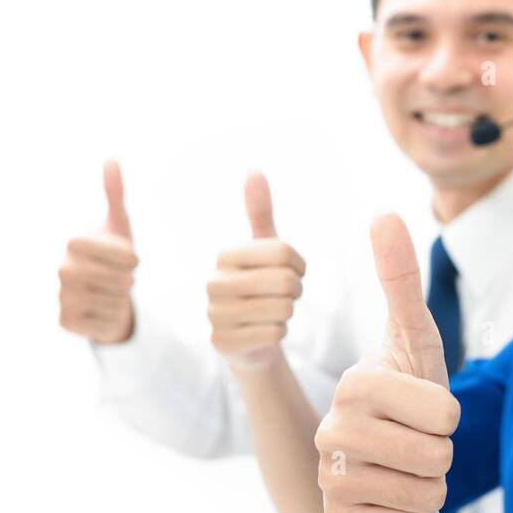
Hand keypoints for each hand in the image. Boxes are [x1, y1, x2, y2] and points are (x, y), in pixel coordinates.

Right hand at [58, 160, 137, 343]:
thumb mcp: (120, 225)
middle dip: (131, 279)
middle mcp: (62, 269)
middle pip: (121, 279)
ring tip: (115, 292)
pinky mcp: (66, 323)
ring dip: (125, 298)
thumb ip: (115, 194)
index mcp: (74, 242)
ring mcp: (62, 297)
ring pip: (116, 301)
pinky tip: (106, 310)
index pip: (123, 254)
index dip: (132, 257)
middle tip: (123, 277)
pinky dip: (115, 317)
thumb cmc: (116, 257)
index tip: (130, 257)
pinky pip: (107, 322)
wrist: (106, 295)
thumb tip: (111, 157)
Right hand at [206, 172, 305, 370]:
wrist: (250, 338)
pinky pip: (275, 333)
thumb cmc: (262, 286)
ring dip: (288, 312)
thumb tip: (253, 169)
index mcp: (225, 255)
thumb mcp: (265, 249)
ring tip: (273, 312)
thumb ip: (260, 212)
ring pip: (282, 308)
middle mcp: (213, 282)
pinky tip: (264, 331)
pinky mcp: (222, 343)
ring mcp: (214, 314)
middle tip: (284, 296)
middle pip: (285, 281)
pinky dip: (279, 332)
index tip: (291, 272)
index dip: (299, 265)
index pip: (284, 252)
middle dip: (295, 291)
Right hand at [315, 213, 458, 512]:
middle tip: (418, 442)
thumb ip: (402, 281)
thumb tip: (384, 211)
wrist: (386, 467)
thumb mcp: (416, 340)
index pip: (443, 412)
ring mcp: (329, 478)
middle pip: (436, 453)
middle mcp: (331, 431)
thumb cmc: (410, 399)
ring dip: (431, 485)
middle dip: (442, 452)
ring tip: (409, 468)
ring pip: (424, 492)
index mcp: (356, 384)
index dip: (450, 416)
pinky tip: (393, 500)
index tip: (426, 410)